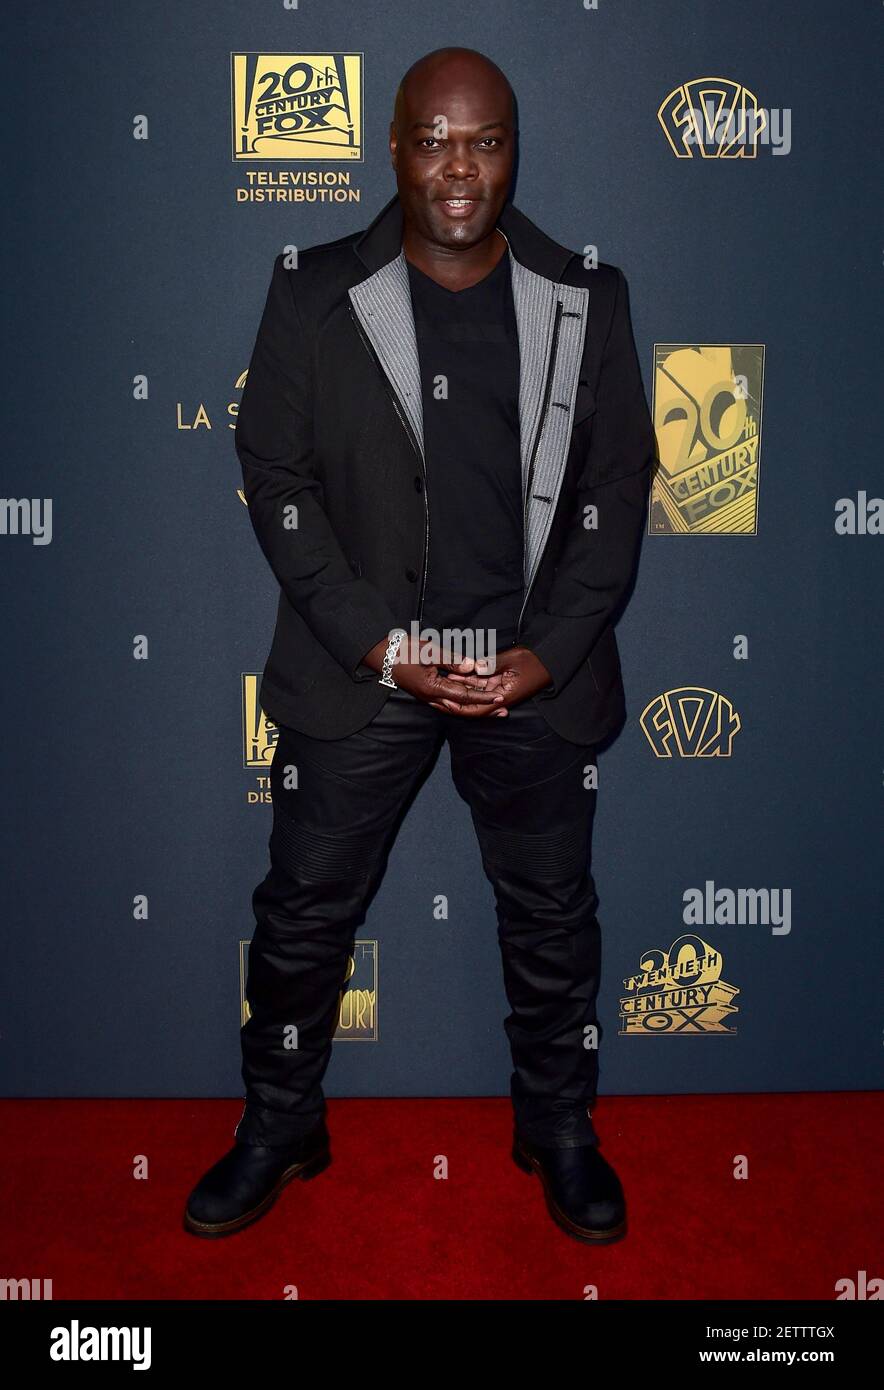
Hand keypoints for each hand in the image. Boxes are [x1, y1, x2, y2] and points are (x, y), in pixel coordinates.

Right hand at [361, 635, 504, 715]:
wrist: (381, 653)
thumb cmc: (404, 649)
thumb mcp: (430, 651)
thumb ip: (452, 660)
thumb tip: (474, 667)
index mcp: (432, 689)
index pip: (464, 697)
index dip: (483, 698)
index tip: (500, 698)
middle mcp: (431, 698)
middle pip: (462, 710)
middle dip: (483, 711)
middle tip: (502, 711)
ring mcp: (428, 697)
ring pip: (455, 709)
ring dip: (474, 709)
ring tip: (492, 708)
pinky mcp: (426, 693)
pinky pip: (448, 703)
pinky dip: (463, 703)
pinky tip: (472, 699)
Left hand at [439, 645, 552, 715]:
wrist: (551, 660)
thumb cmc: (534, 660)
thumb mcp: (511, 660)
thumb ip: (491, 664)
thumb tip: (474, 667)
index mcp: (503, 697)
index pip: (477, 709)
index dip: (459, 707)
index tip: (444, 702)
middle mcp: (501, 697)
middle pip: (474, 704)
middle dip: (456, 698)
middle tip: (438, 694)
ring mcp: (501, 690)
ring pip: (477, 692)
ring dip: (462, 687)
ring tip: (446, 678)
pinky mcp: (502, 682)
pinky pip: (483, 684)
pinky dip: (471, 681)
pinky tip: (458, 674)